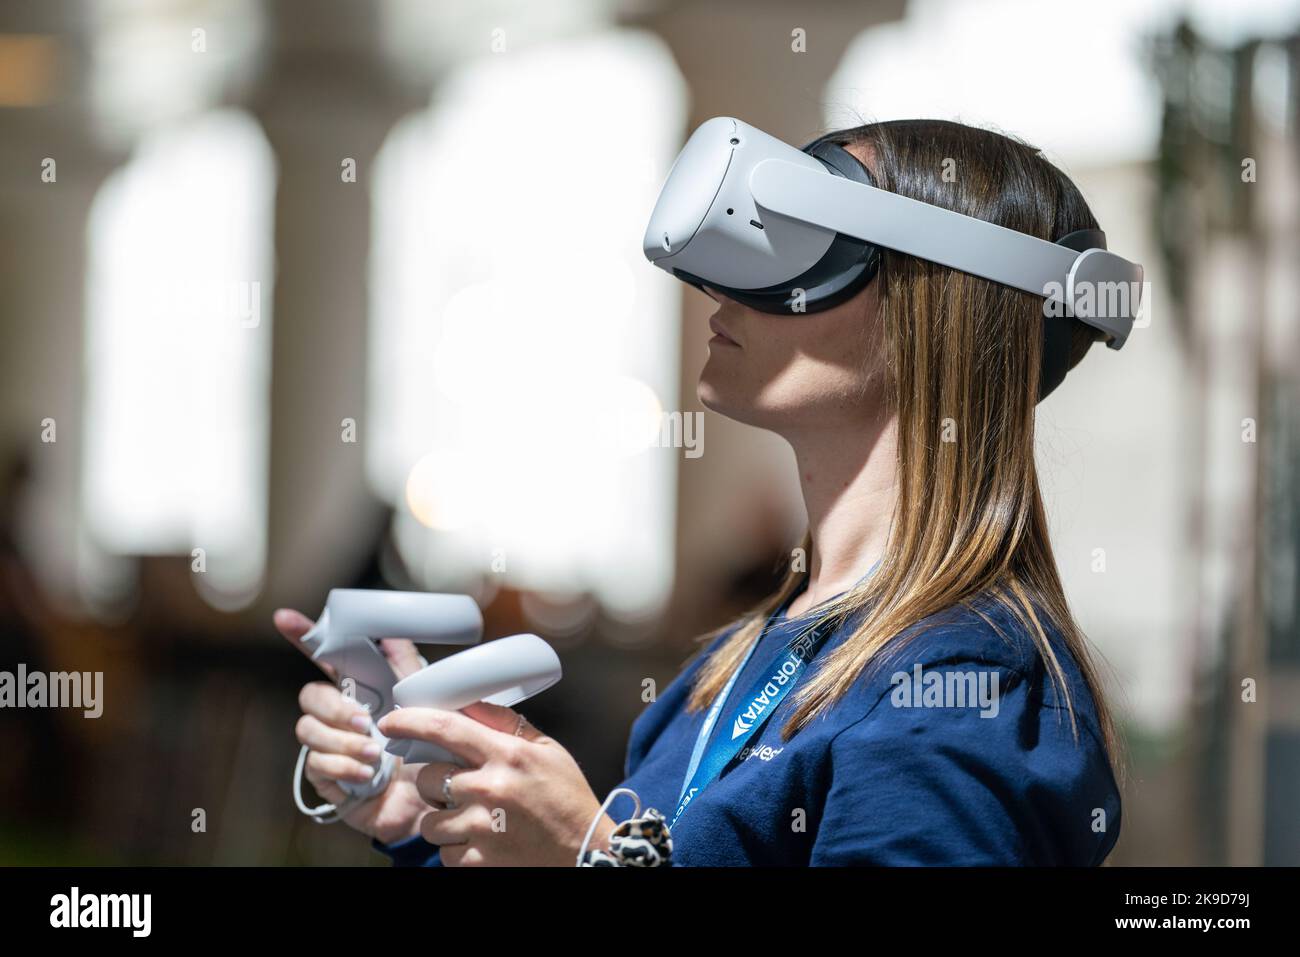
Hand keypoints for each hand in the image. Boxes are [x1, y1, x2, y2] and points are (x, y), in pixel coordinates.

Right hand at [275, 608, 428, 844]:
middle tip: (367, 723)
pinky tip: (368, 776)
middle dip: (335, 708)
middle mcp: (340, 716)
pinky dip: (344, 768)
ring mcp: (330, 746)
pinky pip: (316, 764)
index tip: (284, 617)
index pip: (327, 658)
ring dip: (344, 742)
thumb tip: (391, 631)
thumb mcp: (426, 703)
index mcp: (362, 691)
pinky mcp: (327, 778)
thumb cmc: (430, 748)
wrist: (435, 799)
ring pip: (308, 730)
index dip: (303, 636)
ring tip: (376, 755)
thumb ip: (407, 668)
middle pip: (309, 695)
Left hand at [377, 702, 616, 866]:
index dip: (409, 721)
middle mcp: (490, 789)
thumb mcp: (547, 749)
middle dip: (434, 781)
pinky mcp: (480, 861)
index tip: (390, 721)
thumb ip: (505, 724)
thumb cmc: (567, 797)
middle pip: (427, 777)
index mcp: (507, 755)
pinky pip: (444, 852)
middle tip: (459, 786)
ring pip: (430, 820)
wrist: (587, 851)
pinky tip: (481, 840)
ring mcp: (483, 828)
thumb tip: (469, 702)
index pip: (445, 728)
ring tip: (474, 817)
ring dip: (444, 818)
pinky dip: (456, 847)